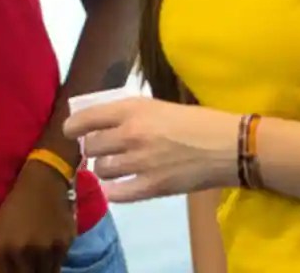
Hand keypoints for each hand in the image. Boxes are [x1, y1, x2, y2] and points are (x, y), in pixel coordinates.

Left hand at [0, 160, 75, 272]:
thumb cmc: (17, 203)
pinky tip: (46, 259)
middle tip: (22, 269)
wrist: (44, 181)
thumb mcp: (0, 228)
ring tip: (34, 265)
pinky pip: (57, 266)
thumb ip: (1, 254)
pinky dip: (51, 266)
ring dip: (38, 272)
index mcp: (5, 247)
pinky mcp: (64, 247)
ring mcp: (46, 251)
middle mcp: (25, 252)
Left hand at [63, 97, 239, 201]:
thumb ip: (127, 113)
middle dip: (93, 149)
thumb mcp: (157, 105)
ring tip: (116, 166)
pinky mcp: (152, 187)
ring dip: (105, 168)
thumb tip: (98, 122)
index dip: (72, 127)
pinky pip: (117, 193)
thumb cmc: (195, 120)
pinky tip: (117, 187)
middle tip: (103, 150)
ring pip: (102, 169)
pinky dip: (112, 191)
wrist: (229, 145)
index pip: (85, 118)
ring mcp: (140, 162)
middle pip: (91, 146)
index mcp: (131, 110)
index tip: (70, 132)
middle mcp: (131, 135)